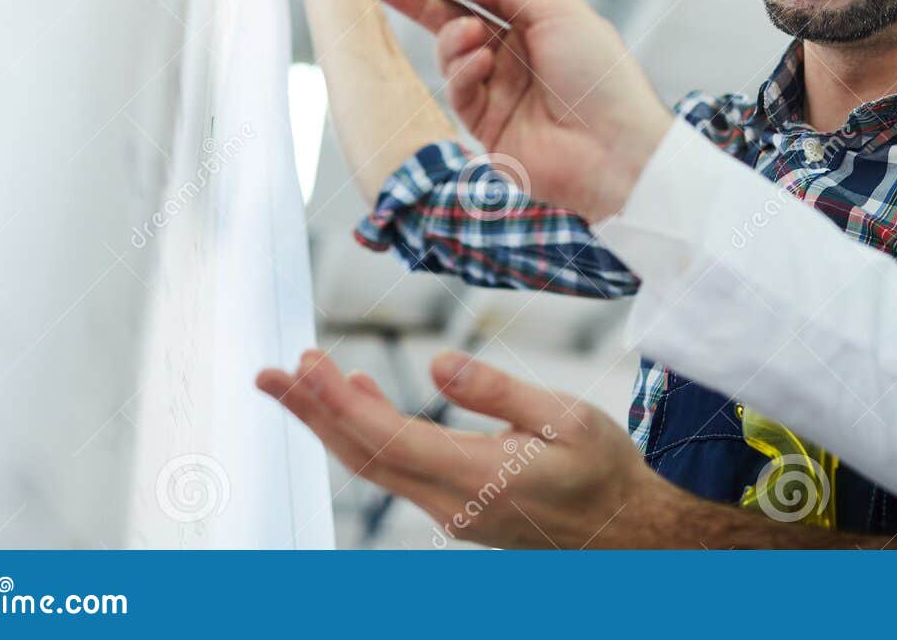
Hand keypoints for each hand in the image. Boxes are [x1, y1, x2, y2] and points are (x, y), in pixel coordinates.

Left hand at [256, 349, 660, 548]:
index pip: (389, 440)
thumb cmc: (602, 468)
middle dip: (311, 412)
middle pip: (363, 457)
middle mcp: (452, 503)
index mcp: (480, 478)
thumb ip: (499, 391)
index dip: (339, 403)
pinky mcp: (454, 507)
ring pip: (373, 465)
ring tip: (299, 377)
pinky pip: (395, 469)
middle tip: (271, 373)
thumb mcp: (565, 416)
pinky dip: (366, 432)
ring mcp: (449, 511)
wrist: (625, 531)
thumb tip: (437, 364)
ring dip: (332, 421)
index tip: (306, 367)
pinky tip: (357, 399)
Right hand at [367, 0, 672, 220]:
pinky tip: (482, 67)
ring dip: (452, 37)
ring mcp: (500, 89)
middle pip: (454, 15)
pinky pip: (458, 89)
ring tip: (471, 35)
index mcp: (538, 20)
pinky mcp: (486, 125)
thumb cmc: (600, 75)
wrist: (614, 151)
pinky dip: (462, 72)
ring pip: (451, 52)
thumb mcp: (555, 10)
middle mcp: (517, 52)